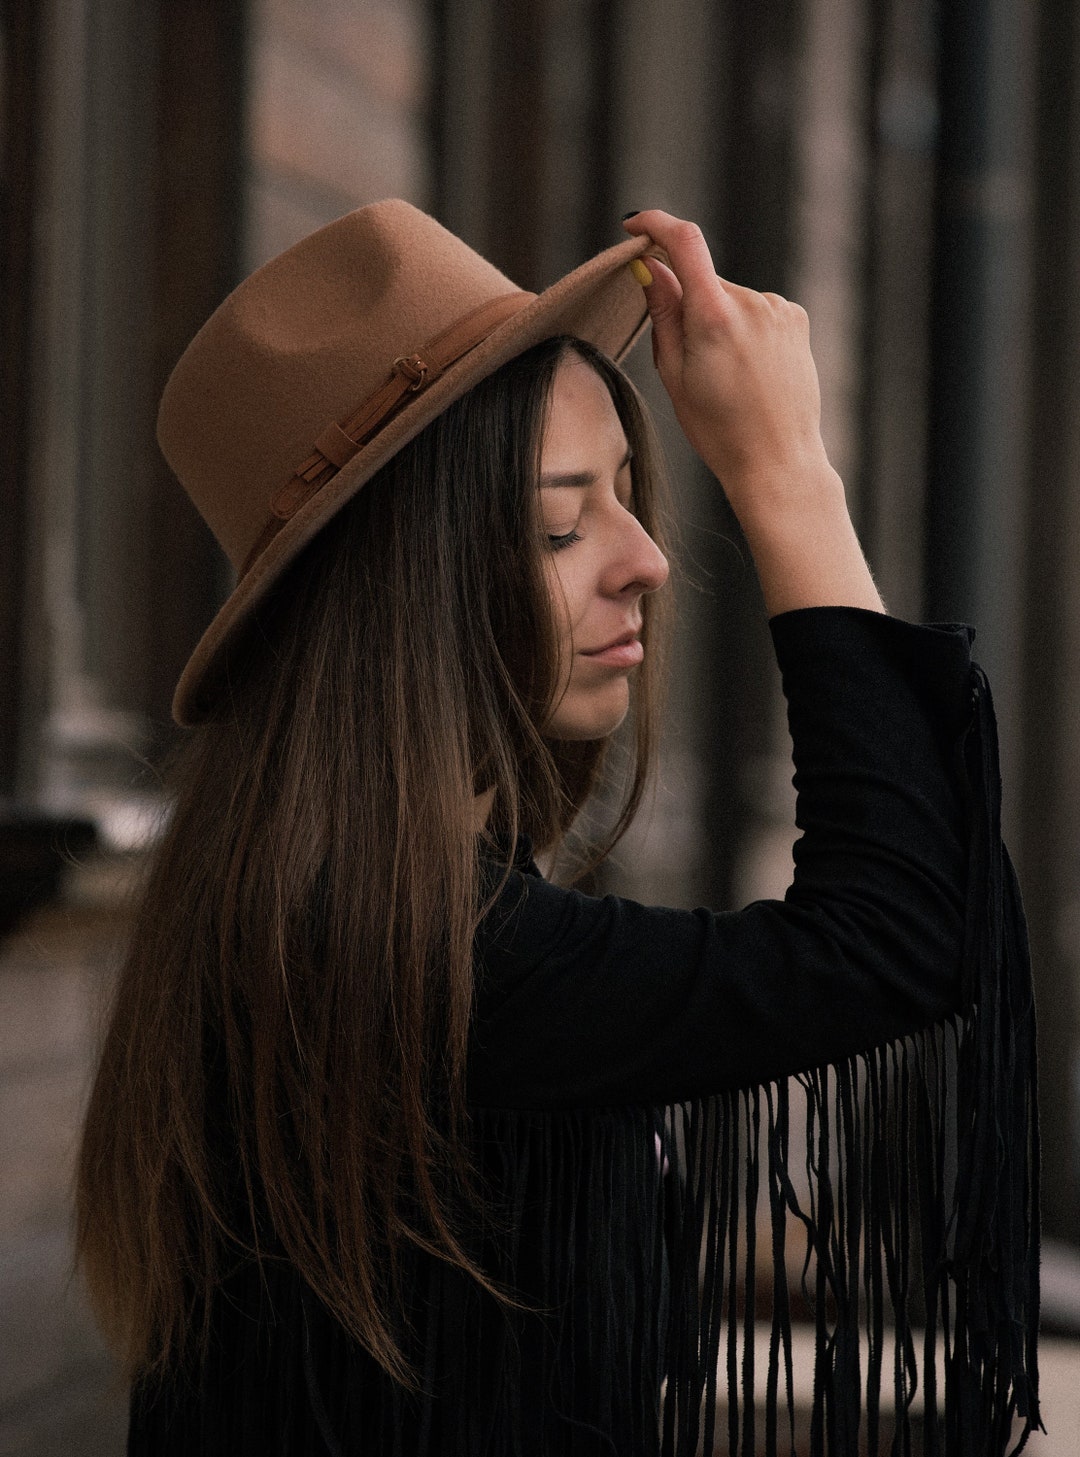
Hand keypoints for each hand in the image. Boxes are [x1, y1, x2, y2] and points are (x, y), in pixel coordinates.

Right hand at [623, 210, 883, 615]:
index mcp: (715, 318)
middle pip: (704, 280)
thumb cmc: (719, 430)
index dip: (655, 224)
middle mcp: (752, 303)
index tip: (635, 225)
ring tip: (725, 375)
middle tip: (688, 358)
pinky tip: (749, 370)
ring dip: (718, 320)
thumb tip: (650, 269)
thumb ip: (663, 315)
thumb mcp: (675, 377)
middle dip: (688, 304)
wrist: (777, 461)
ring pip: (729, 297)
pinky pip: (755, 309)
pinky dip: (743, 329)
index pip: (684, 242)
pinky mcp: (795, 318)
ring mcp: (778, 309)